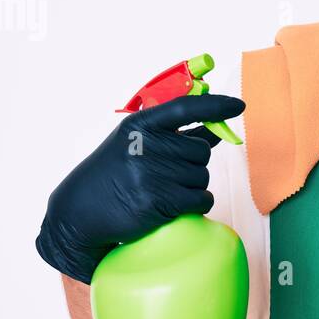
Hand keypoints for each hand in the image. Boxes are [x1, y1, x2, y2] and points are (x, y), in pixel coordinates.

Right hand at [35, 93, 244, 283]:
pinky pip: (201, 199)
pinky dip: (196, 204)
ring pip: (202, 177)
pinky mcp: (159, 202)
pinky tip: (175, 205)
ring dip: (192, 187)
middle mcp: (146, 145)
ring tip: (163, 190)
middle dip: (192, 165)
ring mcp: (152, 173)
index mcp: (140, 125)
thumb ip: (175, 135)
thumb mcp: (136, 144)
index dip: (216, 105)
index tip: (238, 106)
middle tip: (166, 176)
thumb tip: (218, 128)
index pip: (186, 108)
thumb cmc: (115, 175)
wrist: (80, 212)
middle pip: (201, 152)